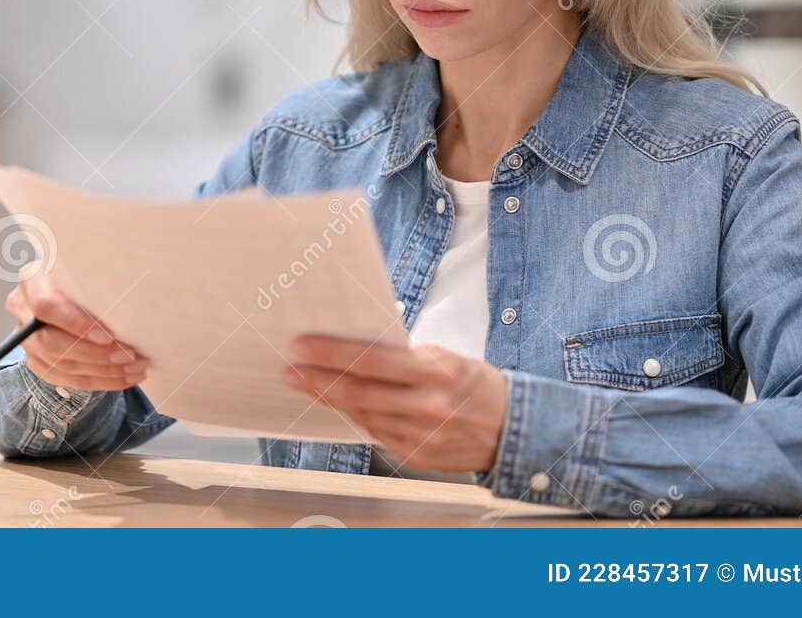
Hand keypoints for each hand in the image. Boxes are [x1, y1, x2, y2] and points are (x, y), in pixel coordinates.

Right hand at [6, 273, 147, 391]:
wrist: (72, 287)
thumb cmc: (86, 276)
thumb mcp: (90, 271)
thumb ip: (98, 285)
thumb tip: (128, 310)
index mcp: (32, 279)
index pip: (46, 305)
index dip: (76, 324)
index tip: (107, 336)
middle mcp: (22, 308)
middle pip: (52, 342)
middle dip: (95, 354)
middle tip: (128, 356)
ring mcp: (26, 338)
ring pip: (60, 365)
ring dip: (102, 371)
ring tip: (134, 368)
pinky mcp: (36, 360)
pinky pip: (65, 378)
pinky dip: (98, 381)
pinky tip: (124, 377)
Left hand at [282, 336, 507, 473]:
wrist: (513, 428)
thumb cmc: (475, 384)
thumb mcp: (445, 358)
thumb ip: (403, 358)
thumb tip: (353, 349)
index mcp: (436, 372)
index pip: (372, 361)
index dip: (332, 354)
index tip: (302, 346)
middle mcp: (428, 406)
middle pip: (359, 393)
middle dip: (317, 380)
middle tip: (288, 369)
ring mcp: (422, 435)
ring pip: (362, 415)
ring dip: (329, 399)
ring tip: (304, 384)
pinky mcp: (417, 456)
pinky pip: (376, 433)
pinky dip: (354, 417)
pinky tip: (337, 405)